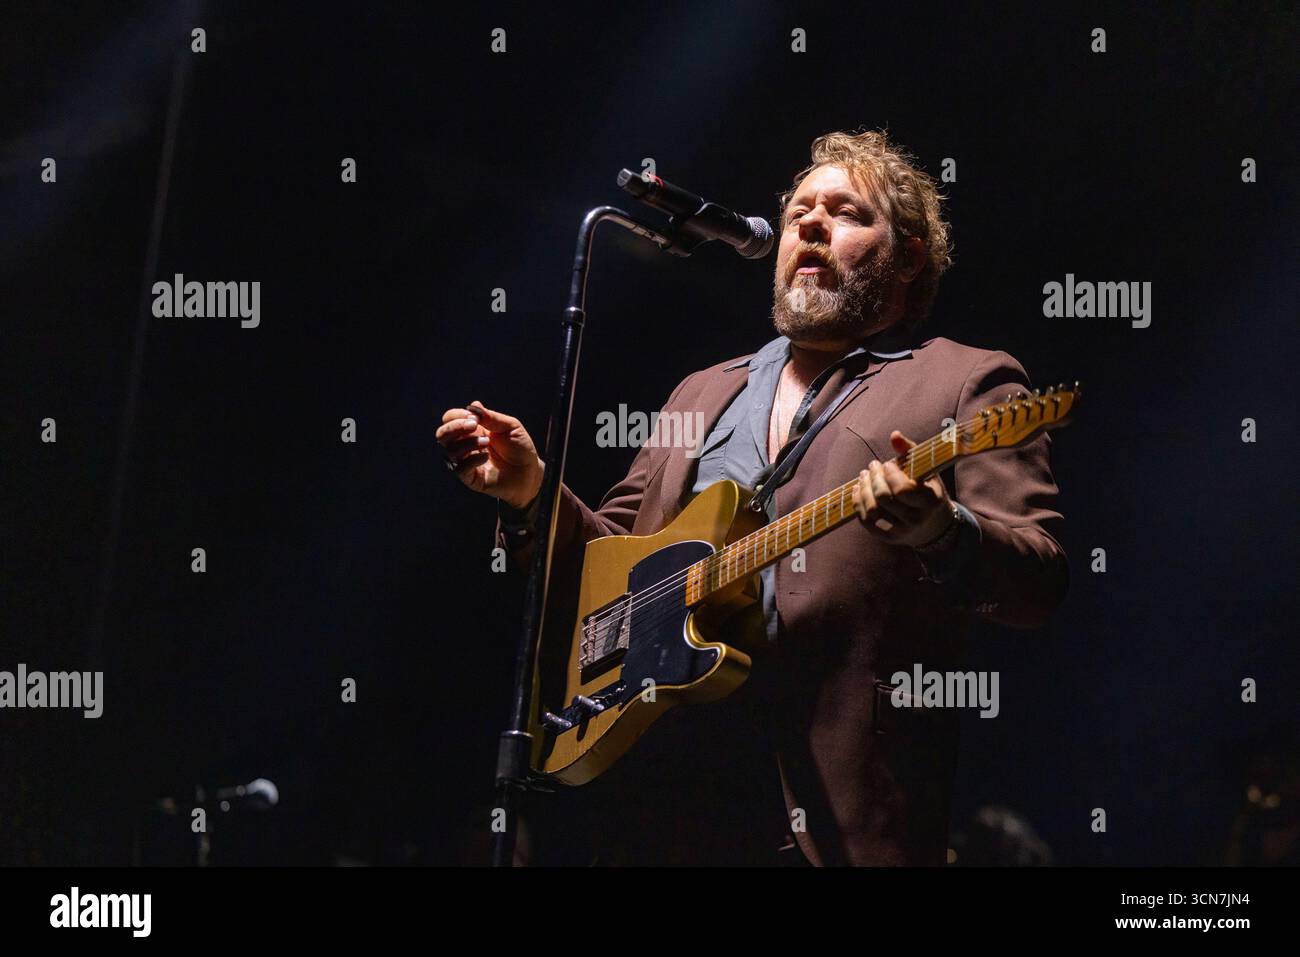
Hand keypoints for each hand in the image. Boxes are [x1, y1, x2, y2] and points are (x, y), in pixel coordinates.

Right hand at [436, 401, 543, 508]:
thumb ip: (491, 417)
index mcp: (471, 430)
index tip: (475, 418)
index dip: (457, 416)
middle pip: (441, 434)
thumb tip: (473, 405)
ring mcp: (466, 461)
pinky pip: (459, 469)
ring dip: (467, 443)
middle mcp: (464, 445)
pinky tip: (485, 457)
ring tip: (486, 442)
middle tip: (474, 425)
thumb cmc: (520, 447)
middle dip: (454, 427)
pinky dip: (471, 460)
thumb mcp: (510, 426)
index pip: (449, 419)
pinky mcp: (470, 478)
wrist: (530, 472)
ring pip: (449, 451)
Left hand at [851, 430, 954, 546]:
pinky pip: (866, 522)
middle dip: (874, 478)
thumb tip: (894, 434)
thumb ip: (910, 452)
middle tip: (872, 466)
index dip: (890, 474)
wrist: (934, 526)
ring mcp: (901, 531)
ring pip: (872, 511)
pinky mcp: (888, 538)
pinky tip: (857, 490)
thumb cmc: (928, 490)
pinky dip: (858, 504)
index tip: (887, 464)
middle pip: (883, 498)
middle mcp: (916, 519)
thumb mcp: (926, 471)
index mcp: (929, 501)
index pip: (902, 489)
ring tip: (863, 476)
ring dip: (862, 490)